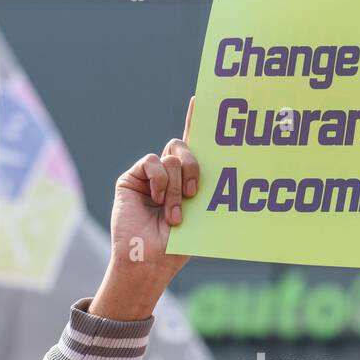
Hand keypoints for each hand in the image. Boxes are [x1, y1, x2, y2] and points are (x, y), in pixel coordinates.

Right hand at [91, 97, 198, 320]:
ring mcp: (150, 176)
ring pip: (171, 156)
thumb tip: (227, 167)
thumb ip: (205, 187)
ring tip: (173, 213)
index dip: (196, 121)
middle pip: (184, 147)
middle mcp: (169, 175)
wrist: (150, 260)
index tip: (202, 99)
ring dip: (176, 186)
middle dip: (194, 167)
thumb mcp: (200, 215)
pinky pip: (151, 162)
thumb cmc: (178, 246)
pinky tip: (156, 199)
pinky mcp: (132, 178)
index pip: (194, 146)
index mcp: (187, 182)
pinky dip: (159, 180)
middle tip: (195, 194)